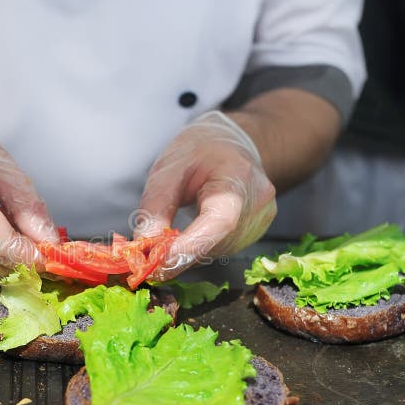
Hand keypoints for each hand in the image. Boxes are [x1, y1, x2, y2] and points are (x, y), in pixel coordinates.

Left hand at [136, 111, 276, 279]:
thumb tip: (144, 243)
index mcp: (238, 177)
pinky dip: (198, 248)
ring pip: (217, 251)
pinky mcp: (256, 231)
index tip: (157, 260)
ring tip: (166, 238)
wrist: (229, 144)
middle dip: (178, 253)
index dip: (189, 246)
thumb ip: (156, 206)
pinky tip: (187, 235)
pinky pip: (222, 249)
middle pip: (216, 242)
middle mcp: (256, 203)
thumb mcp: (168, 169)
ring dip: (187, 252)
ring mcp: (260, 220)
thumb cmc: (199, 151)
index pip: (219, 221)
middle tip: (146, 255)